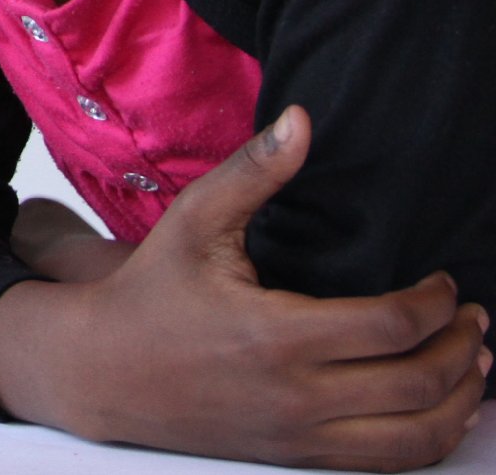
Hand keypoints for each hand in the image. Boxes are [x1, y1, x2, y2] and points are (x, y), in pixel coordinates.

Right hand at [0, 107, 489, 469]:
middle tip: (474, 318)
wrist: (103, 370)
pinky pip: (388, 463)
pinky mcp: (297, 457)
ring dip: (460, 400)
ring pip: (414, 436)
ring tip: (474, 364)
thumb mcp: (193, 222)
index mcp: (274, 334)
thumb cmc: (150, 292)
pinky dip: (430, 438)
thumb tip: (301, 120)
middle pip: (417, 383)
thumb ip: (252, 171)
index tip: (445, 283)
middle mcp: (295, 395)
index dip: (436, 303)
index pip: (391, 326)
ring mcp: (299, 435)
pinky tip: (443, 408)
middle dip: (461, 348)